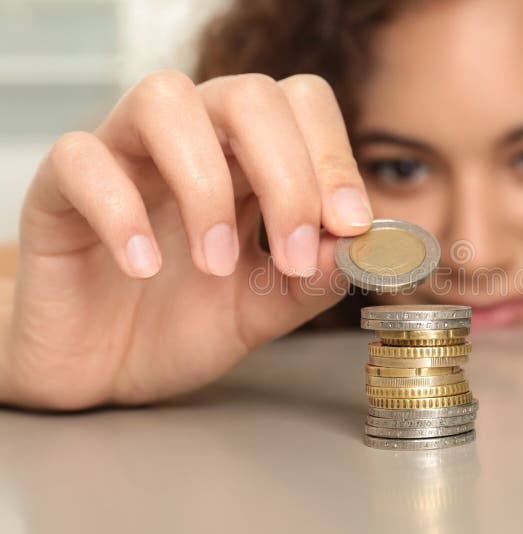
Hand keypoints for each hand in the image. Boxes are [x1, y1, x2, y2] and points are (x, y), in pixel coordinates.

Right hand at [1, 71, 371, 409]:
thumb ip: (313, 278)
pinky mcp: (60, 188)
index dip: (333, 157)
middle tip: (293, 255)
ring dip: (207, 184)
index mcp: (249, 161)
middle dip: (287, 174)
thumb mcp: (265, 308)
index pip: (302, 106)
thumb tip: (361, 244)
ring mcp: (124, 157)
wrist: (103, 368)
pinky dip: (121, 211)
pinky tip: (144, 267)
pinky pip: (82, 159)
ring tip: (216, 264)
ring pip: (165, 99)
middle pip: (249, 94)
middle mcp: (192, 143)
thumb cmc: (182, 325)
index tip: (348, 227)